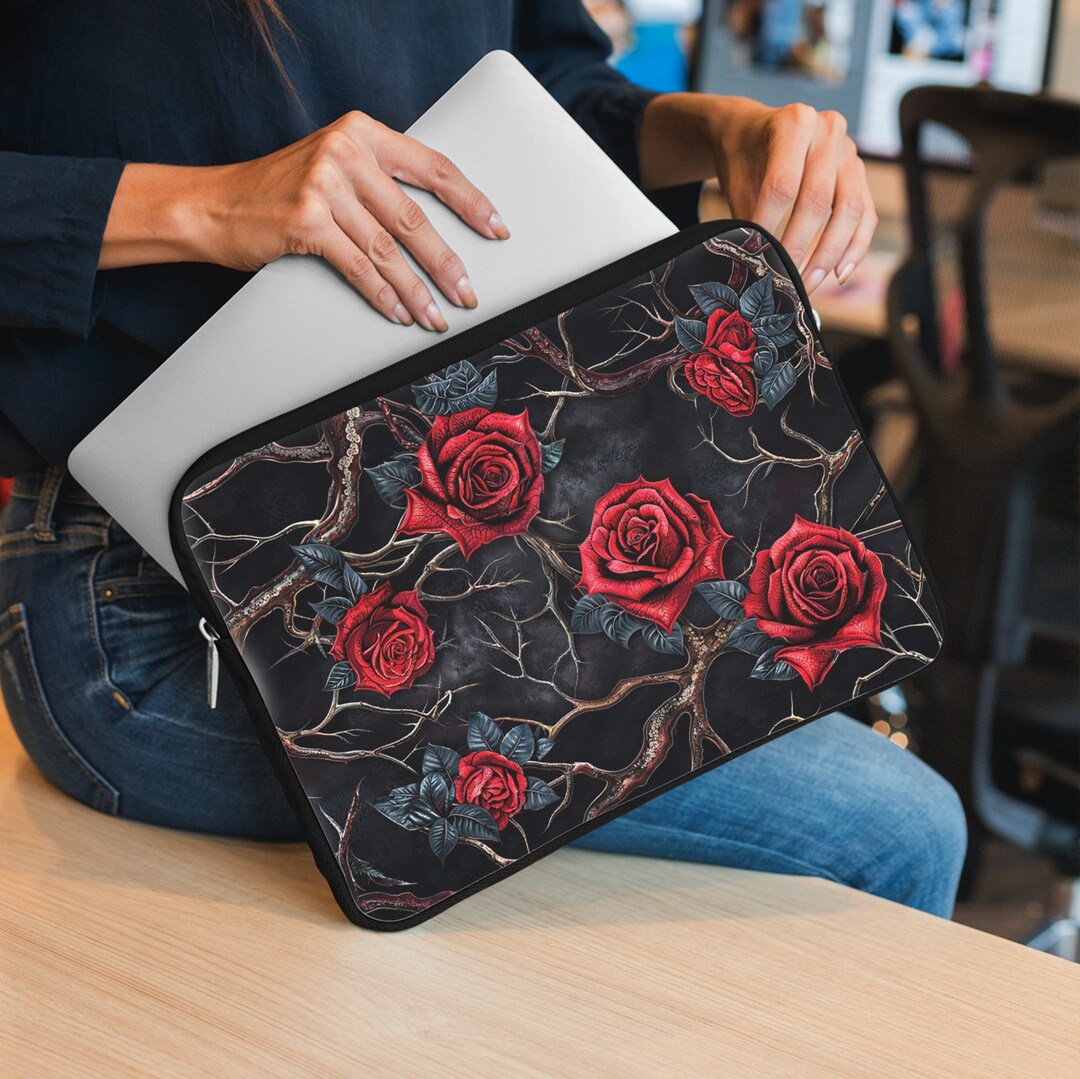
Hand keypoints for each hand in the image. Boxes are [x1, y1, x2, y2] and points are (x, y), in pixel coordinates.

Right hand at [101, 112, 509, 330]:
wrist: (212, 204)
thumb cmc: (278, 192)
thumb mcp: (332, 168)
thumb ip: (377, 182)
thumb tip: (433, 226)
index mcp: (362, 132)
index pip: (433, 168)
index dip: (472, 202)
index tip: (497, 230)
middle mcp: (345, 152)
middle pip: (415, 217)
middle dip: (447, 264)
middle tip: (469, 294)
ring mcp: (324, 184)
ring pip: (390, 249)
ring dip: (418, 291)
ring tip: (437, 317)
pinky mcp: (305, 220)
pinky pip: (359, 267)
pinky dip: (384, 296)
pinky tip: (400, 314)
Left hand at [637, 94, 876, 291]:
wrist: (755, 132)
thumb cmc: (744, 158)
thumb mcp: (737, 180)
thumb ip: (747, 217)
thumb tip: (754, 265)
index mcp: (794, 123)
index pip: (782, 186)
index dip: (769, 226)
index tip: (757, 256)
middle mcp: (828, 131)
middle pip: (819, 200)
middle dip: (799, 247)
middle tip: (783, 280)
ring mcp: (849, 152)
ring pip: (850, 209)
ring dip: (829, 254)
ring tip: (808, 285)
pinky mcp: (861, 174)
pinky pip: (866, 214)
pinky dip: (855, 247)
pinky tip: (839, 273)